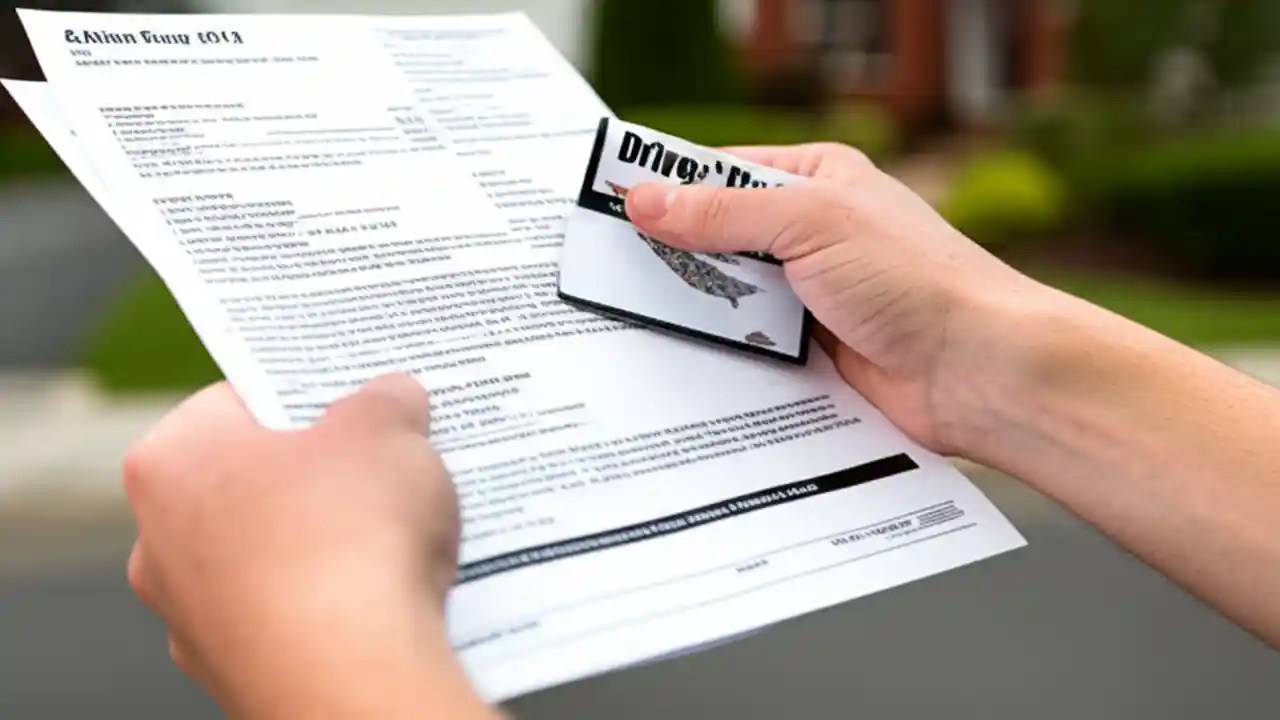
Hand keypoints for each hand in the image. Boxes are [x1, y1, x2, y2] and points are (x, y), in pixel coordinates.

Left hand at [123, 375, 493, 718]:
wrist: (351, 679)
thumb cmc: (348, 542)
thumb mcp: (387, 430)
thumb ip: (386, 401)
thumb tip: (394, 399)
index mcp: (172, 461)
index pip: (237, 400)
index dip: (307, 393)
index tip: (356, 399)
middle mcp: (160, 541)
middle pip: (255, 480)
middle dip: (322, 471)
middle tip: (387, 460)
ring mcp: (194, 617)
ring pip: (273, 554)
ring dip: (330, 541)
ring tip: (402, 533)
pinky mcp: (238, 671)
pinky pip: (295, 615)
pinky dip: (336, 603)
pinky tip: (389, 597)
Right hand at [632, 144, 1279, 645]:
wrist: (976, 371)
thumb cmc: (915, 279)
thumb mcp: (810, 222)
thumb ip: (723, 212)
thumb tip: (646, 200)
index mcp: (817, 180)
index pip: (722, 173)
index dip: (666, 187)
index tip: (610, 204)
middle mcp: (812, 233)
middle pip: (718, 236)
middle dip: (672, 252)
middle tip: (607, 265)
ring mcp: (810, 294)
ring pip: (728, 294)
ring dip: (696, 304)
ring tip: (634, 311)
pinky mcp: (810, 350)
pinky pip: (747, 344)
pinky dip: (719, 349)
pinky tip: (683, 353)